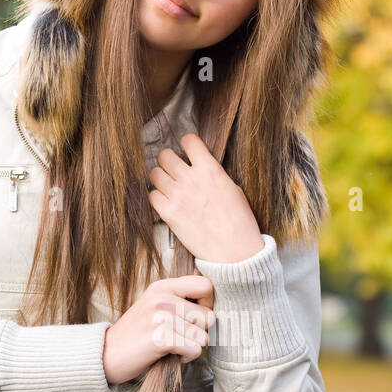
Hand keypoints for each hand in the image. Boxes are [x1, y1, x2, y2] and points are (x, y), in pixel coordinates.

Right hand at [102, 274, 215, 385]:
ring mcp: (161, 318)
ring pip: (203, 335)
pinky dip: (187, 357)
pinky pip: (195, 349)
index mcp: (162, 287)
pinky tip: (173, 354)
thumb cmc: (135, 332)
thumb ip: (178, 298)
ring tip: (174, 345)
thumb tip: (211, 300)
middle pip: (208, 315)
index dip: (208, 303)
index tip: (195, 316)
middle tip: (181, 336)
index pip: (206, 285)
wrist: (106, 353)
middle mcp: (163, 298)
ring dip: (192, 345)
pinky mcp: (161, 339)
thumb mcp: (153, 304)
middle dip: (199, 330)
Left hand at [148, 133, 264, 263]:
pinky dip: (157, 199)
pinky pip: (152, 196)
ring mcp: (178, 196)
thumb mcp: (232, 188)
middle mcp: (191, 179)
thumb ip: (213, 174)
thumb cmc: (239, 222)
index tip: (187, 150)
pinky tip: (167, 203)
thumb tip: (201, 168)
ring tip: (169, 187)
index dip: (187, 144)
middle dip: (168, 161)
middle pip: (165, 155)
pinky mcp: (169, 214)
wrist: (235, 251)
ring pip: (154, 174)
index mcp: (210, 169)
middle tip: (173, 170)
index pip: (189, 140)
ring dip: (160, 179)